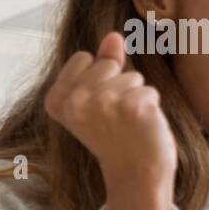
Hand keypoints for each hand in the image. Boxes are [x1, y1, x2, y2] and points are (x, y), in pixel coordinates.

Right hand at [44, 31, 176, 192]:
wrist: (137, 174)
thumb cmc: (118, 136)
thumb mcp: (99, 99)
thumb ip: (104, 63)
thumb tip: (114, 35)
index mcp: (57, 99)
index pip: (84, 58)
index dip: (99, 79)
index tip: (97, 109)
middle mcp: (75, 100)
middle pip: (109, 65)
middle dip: (120, 86)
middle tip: (117, 119)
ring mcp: (103, 102)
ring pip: (133, 77)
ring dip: (138, 98)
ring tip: (129, 124)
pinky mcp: (132, 106)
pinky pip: (149, 90)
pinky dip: (151, 106)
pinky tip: (142, 127)